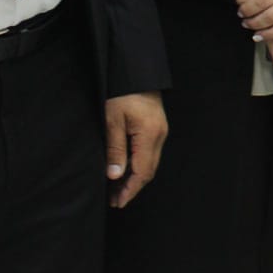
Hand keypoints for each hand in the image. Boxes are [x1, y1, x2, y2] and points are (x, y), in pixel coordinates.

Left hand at [104, 92, 167, 208]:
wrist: (135, 70)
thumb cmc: (122, 92)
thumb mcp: (112, 120)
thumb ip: (115, 149)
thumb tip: (115, 175)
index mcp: (150, 134)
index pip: (142, 171)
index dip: (130, 189)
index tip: (118, 202)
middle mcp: (160, 135)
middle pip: (149, 170)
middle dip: (132, 187)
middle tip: (115, 200)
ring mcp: (160, 130)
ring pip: (149, 162)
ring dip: (135, 177)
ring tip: (117, 189)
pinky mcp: (156, 126)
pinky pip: (149, 152)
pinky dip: (138, 164)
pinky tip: (125, 168)